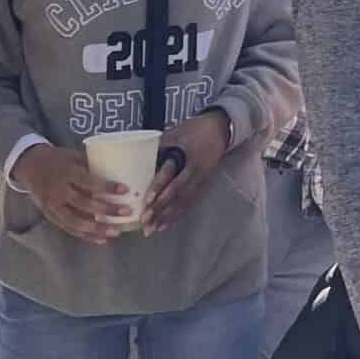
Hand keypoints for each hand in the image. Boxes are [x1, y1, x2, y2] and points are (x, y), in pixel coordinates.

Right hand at [11, 146, 130, 242]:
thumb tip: (120, 170)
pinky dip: (85, 236)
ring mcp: (53, 205)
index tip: (125, 189)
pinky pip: (69, 228)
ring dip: (98, 229)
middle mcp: (58, 191)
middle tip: (127, 212)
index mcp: (66, 173)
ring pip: (76, 221)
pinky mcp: (50, 215)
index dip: (107, 187)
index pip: (88, 182)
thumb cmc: (57, 158)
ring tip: (116, 232)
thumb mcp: (72, 155)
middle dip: (107, 210)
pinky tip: (101, 239)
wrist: (29, 165)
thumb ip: (91, 165)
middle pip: (85, 204)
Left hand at [140, 111, 231, 233]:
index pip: (171, 173)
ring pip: (183, 202)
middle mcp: (195, 171)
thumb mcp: (176, 131)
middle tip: (145, 221)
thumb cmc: (195, 129)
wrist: (221, 130)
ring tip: (152, 229)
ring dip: (167, 216)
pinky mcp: (203, 185)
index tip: (147, 200)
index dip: (159, 187)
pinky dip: (177, 215)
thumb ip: (159, 145)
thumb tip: (138, 157)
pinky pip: (189, 203)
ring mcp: (200, 180)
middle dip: (161, 208)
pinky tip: (165, 225)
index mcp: (187, 156)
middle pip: (177, 193)